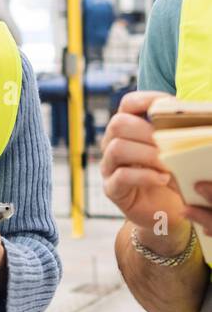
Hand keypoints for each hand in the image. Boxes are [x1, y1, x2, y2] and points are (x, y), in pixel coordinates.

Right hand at [100, 90, 190, 252]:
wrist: (165, 212)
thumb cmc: (173, 177)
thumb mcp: (176, 152)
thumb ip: (178, 134)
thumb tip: (202, 114)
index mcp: (128, 129)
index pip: (127, 104)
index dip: (146, 100)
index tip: (170, 105)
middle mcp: (113, 144)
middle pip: (118, 123)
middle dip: (146, 131)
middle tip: (169, 143)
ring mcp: (109, 166)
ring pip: (117, 148)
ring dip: (147, 154)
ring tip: (168, 164)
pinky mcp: (112, 188)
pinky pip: (121, 176)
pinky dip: (145, 176)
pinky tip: (163, 179)